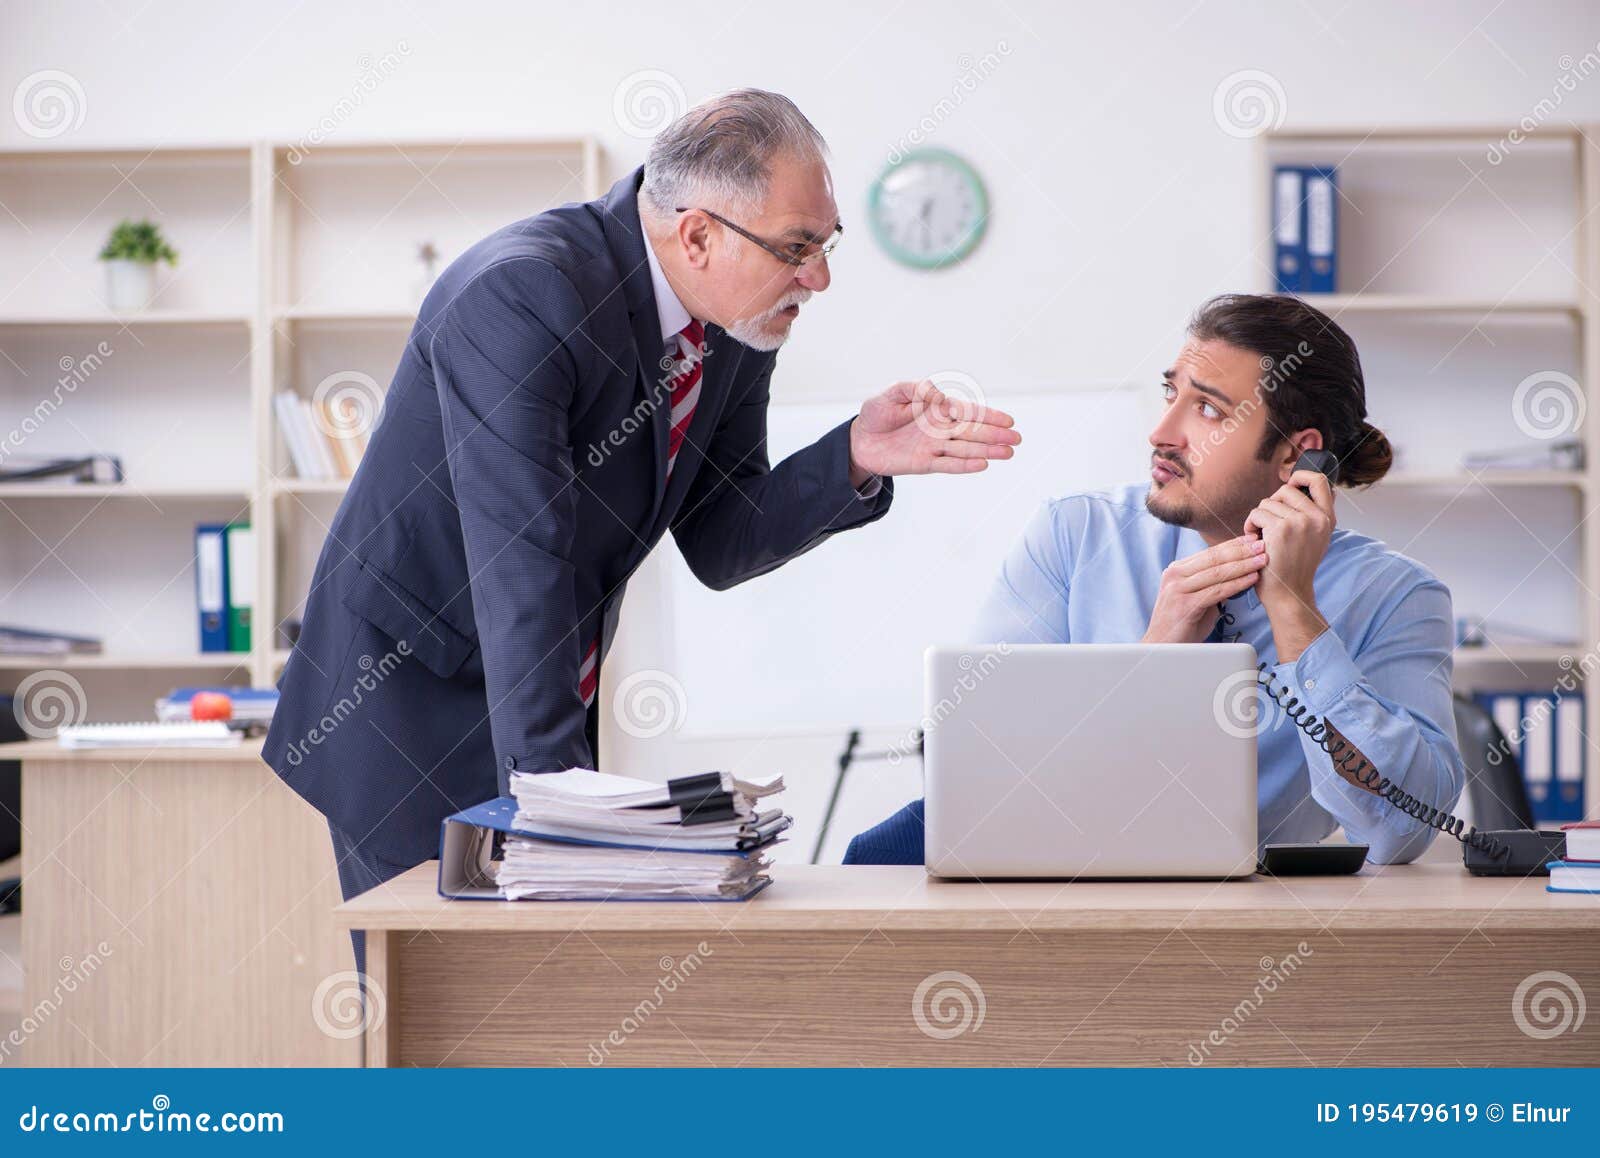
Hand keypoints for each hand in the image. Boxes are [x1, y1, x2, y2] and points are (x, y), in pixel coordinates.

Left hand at [847, 379, 1020, 484]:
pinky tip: (983, 465)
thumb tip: (938, 394)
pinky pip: (948, 464)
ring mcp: (934, 446)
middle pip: (972, 431)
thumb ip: (915, 389)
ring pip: (965, 449)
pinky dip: (964, 465)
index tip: (1007, 421)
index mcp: (937, 408)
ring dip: (987, 451)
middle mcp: (940, 428)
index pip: (967, 411)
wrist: (859, 439)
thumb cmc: (877, 412)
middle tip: (1017, 439)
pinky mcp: (924, 463)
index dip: (988, 416)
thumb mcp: (892, 392)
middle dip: (995, 435)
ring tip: (1009, 454)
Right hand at [1142, 535, 1268, 643]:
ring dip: (1243, 565)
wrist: (1163, 647)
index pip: (1209, 553)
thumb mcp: (1195, 598)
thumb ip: (1211, 585)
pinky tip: (1252, 578)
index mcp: (1176, 570)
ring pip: (1217, 573)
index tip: (1252, 540)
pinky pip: (1217, 591)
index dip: (1233, 544)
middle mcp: (1175, 575)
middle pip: (1214, 559)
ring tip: (1262, 560)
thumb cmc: (1182, 624)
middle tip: (1262, 544)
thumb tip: (1237, 574)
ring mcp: (1178, 589)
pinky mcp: (1185, 604)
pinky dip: (1237, 584)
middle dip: (1241, 551)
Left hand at [1242, 469, 1334, 659]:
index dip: (1300, 476)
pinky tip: (1255, 541)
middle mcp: (1318, 518)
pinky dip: (1250, 525)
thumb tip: (1295, 483)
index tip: (1288, 483)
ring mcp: (1301, 522)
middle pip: (1285, 490)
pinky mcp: (1281, 529)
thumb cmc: (1293, 567)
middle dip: (1271, 505)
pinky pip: (1257, 513)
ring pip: (1268, 502)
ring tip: (1262, 537)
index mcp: (1327, 519)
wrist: (1287, 593)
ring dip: (1258, 518)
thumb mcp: (1314, 538)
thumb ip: (1310, 513)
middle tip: (1268, 526)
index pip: (1319, 481)